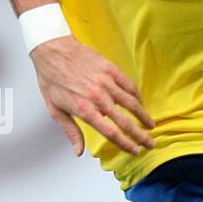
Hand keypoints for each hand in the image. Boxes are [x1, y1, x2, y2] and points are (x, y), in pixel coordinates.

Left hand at [31, 36, 154, 155]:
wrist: (52, 50)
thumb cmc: (51, 79)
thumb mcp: (55, 110)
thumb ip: (71, 132)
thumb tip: (78, 151)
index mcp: (84, 110)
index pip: (111, 133)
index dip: (125, 144)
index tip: (134, 150)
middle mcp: (97, 97)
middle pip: (125, 122)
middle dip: (140, 136)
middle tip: (149, 143)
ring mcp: (106, 82)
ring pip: (132, 103)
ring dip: (144, 116)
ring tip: (151, 125)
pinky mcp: (110, 69)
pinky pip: (129, 85)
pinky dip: (138, 96)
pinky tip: (141, 103)